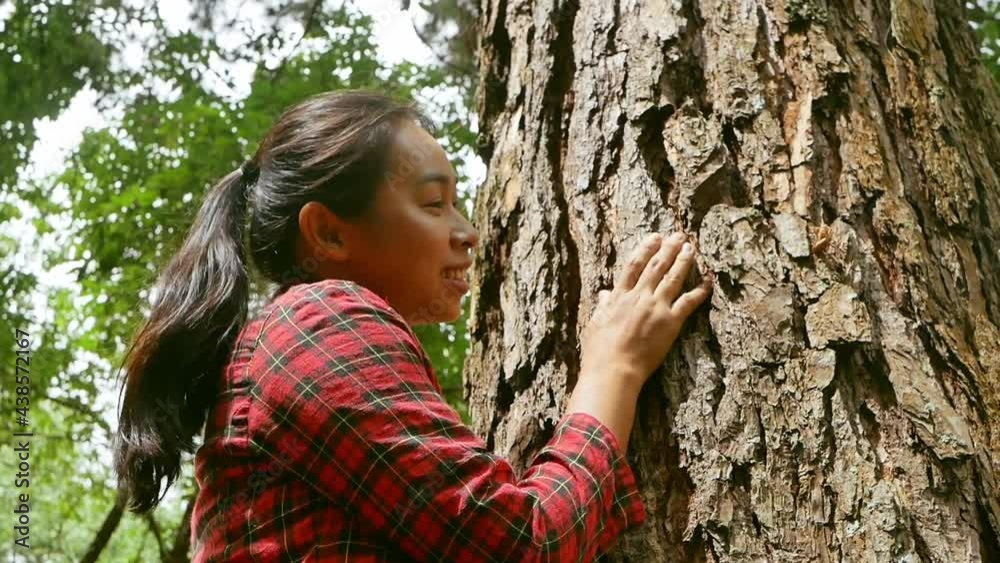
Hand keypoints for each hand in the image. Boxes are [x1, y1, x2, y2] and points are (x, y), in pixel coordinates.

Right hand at [579, 232, 711, 392]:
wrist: (614, 369)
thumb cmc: (599, 351)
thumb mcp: (594, 323)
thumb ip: (602, 306)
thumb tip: (604, 294)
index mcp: (619, 296)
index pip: (634, 265)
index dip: (645, 248)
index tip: (655, 237)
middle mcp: (639, 296)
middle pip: (656, 266)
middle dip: (669, 248)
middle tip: (679, 235)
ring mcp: (656, 307)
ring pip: (673, 277)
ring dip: (684, 261)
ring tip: (691, 248)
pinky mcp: (671, 322)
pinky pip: (688, 302)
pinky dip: (700, 290)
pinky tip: (708, 281)